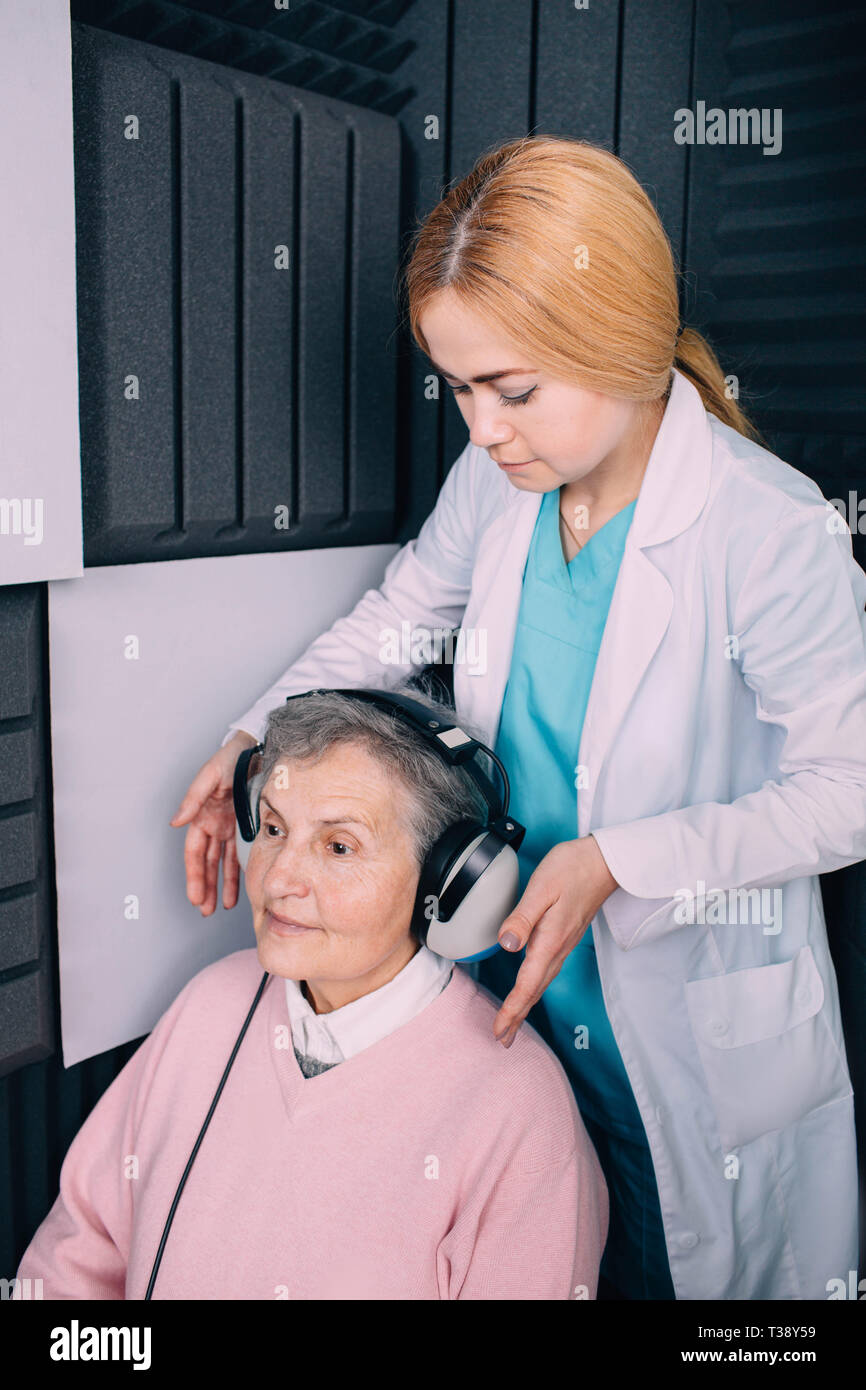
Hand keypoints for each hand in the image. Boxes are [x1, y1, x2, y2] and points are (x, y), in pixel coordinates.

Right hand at [169, 730, 257, 914]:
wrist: (256, 749)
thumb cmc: (230, 759)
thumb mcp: (211, 776)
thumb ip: (194, 798)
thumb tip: (176, 821)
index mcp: (201, 815)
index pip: (194, 853)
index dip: (193, 875)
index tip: (195, 896)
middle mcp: (212, 825)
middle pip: (205, 863)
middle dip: (203, 887)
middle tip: (204, 910)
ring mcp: (227, 827)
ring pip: (220, 863)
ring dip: (219, 884)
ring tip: (220, 907)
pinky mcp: (243, 826)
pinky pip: (238, 854)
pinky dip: (236, 872)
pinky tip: (236, 889)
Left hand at [492, 836, 618, 1046]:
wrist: (605, 861)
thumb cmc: (572, 869)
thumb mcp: (541, 889)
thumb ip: (522, 918)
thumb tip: (506, 945)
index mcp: (550, 940)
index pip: (527, 984)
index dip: (512, 1009)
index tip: (499, 1031)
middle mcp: (558, 948)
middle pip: (535, 990)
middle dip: (518, 1016)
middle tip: (503, 1039)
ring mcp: (564, 943)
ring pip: (541, 982)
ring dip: (526, 1004)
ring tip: (513, 1021)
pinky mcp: (566, 936)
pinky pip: (547, 970)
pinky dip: (535, 986)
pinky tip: (530, 987)